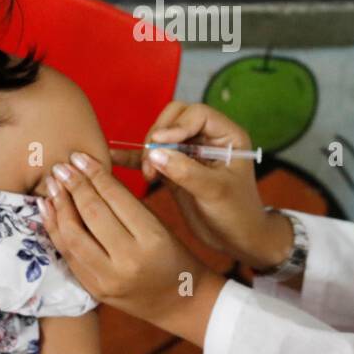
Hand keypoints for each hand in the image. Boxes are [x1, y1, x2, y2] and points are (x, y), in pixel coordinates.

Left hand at [38, 151, 225, 345]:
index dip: (94, 174)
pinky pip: (69, 257)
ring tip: (51, 185)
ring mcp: (109, 279)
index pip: (115, 198)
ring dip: (59, 207)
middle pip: (92, 214)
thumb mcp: (159, 226)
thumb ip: (127, 204)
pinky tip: (49, 211)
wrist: (181, 302)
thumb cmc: (174, 256)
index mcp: (152, 238)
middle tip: (60, 166)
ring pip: (73, 236)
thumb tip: (91, 174)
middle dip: (73, 186)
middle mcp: (129, 260)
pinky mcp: (95, 290)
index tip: (79, 157)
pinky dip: (56, 231)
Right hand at [110, 102, 293, 270]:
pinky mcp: (175, 168)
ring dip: (149, 150)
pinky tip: (114, 158)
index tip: (161, 143)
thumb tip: (154, 153)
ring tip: (148, 174)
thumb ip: (186, 171)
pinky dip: (135, 158)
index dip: (177, 125)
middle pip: (174, 118)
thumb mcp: (215, 192)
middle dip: (159, 136)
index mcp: (227, 135)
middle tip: (152, 161)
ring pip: (161, 136)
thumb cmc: (238, 213)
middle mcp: (208, 138)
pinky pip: (153, 156)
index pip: (197, 114)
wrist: (238, 239)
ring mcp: (190, 153)